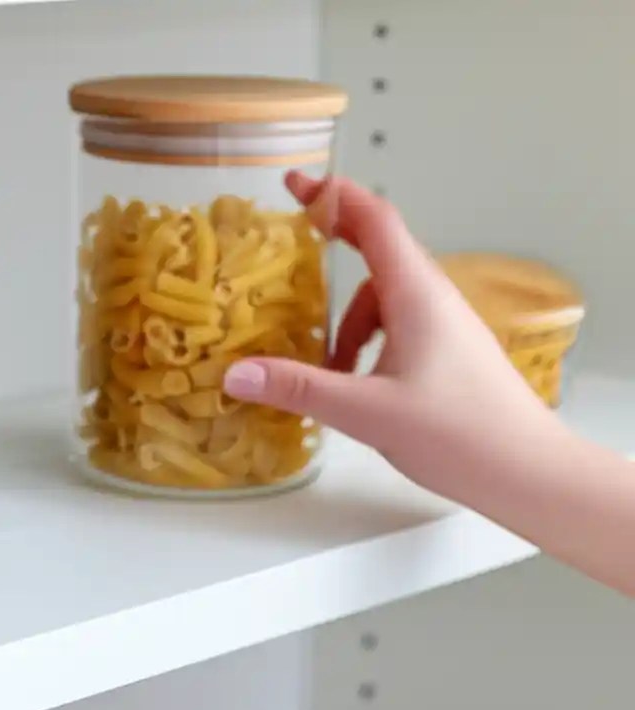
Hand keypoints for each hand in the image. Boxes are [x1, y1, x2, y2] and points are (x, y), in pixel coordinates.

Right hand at [221, 172, 565, 493]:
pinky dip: (364, 342)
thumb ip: (300, 389)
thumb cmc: (459, 434)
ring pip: (381, 299)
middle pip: (376, 251)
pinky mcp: (448, 353)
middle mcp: (431, 299)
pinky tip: (353, 385)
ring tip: (323, 367)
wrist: (529, 473)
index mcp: (415, 294)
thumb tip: (234, 373)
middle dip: (332, 243)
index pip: (373, 221)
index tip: (293, 182)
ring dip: (345, 320)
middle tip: (288, 244)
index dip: (333, 195)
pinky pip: (395, 326)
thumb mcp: (367, 412)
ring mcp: (443, 326)